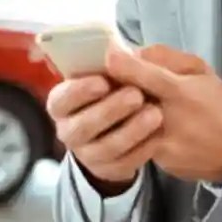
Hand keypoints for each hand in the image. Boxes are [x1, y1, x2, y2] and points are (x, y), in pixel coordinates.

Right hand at [46, 73, 163, 195]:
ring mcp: (87, 154)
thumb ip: (111, 66)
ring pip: (107, 147)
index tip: (103, 81)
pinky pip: (126, 163)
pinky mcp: (108, 169)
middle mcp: (68, 130)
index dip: (80, 91)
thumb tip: (115, 51)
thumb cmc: (112, 90)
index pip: (62, 99)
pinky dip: (144, 148)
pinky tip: (159, 133)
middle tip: (137, 94)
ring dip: (132, 130)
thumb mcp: (108, 73)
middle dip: (111, 110)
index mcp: (61, 103)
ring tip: (155, 113)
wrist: (118, 124)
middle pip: (83, 126)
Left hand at [105, 44, 221, 183]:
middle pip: (129, 102)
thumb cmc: (216, 103)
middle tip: (108, 79)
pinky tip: (132, 122)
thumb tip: (133, 51)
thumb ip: (166, 57)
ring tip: (117, 101)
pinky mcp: (159, 161)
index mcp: (181, 92)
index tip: (108, 56)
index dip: (123, 65)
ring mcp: (163, 144)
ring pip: (128, 124)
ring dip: (119, 112)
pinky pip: (136, 142)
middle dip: (114, 90)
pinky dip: (130, 130)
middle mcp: (170, 119)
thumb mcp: (200, 70)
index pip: (146, 76)